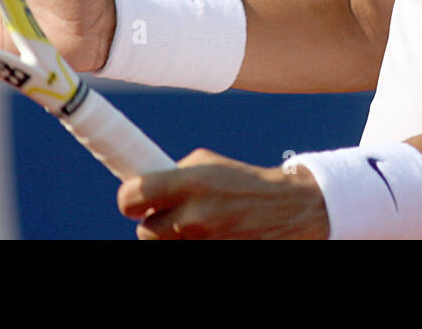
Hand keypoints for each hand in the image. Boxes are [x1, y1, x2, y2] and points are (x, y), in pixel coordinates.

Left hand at [118, 149, 328, 239]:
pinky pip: (187, 254)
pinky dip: (195, 246)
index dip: (131, 200)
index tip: (137, 203)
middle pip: (145, 233)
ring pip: (165, 247)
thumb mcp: (210, 164)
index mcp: (190, 183)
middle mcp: (194, 217)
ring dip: (177, 239)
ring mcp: (206, 244)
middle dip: (156, 225)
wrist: (291, 211)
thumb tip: (141, 185)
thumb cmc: (246, 184)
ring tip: (202, 226)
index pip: (130, 198)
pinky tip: (214, 236)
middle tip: (176, 217)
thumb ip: (174, 174)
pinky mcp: (214, 259)